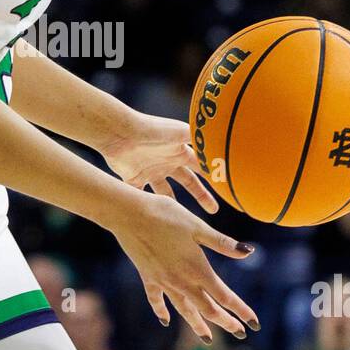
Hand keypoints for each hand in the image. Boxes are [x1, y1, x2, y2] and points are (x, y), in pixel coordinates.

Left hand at [99, 110, 220, 213]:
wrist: (120, 132)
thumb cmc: (152, 130)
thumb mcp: (181, 133)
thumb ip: (202, 140)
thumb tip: (226, 144)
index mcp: (180, 151)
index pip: (202, 167)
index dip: (214, 177)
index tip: (228, 190)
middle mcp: (167, 161)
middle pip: (188, 182)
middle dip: (201, 195)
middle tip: (214, 210)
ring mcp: (150, 170)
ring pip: (165, 192)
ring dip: (173, 203)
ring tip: (182, 218)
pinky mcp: (134, 178)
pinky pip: (141, 195)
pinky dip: (146, 204)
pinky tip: (153, 219)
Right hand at [108, 188, 258, 340]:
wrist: (129, 214)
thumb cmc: (166, 214)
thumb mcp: (198, 226)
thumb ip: (222, 243)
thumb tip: (249, 252)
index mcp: (198, 268)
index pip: (224, 296)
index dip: (241, 310)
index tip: (255, 323)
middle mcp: (182, 281)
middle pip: (207, 308)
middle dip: (224, 322)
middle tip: (239, 332)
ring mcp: (163, 282)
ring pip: (184, 309)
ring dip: (198, 324)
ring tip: (207, 338)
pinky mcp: (148, 277)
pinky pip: (157, 300)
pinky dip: (162, 312)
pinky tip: (166, 322)